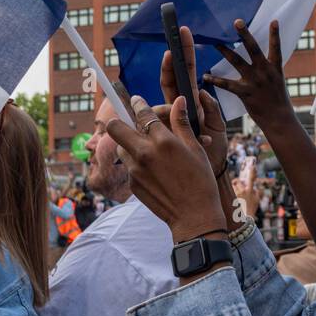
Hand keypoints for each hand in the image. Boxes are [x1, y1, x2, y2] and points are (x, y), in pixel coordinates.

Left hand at [106, 94, 224, 242]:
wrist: (194, 216)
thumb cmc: (200, 181)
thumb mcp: (195, 149)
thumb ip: (182, 124)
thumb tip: (179, 101)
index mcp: (163, 141)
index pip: (142, 114)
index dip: (138, 103)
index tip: (135, 99)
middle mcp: (144, 153)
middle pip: (115, 127)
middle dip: (119, 121)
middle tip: (129, 122)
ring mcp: (135, 170)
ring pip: (120, 148)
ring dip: (129, 144)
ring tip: (146, 150)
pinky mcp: (133, 184)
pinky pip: (129, 166)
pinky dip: (137, 163)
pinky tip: (154, 170)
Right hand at [158, 27, 227, 172]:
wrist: (212, 173)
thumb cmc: (215, 149)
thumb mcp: (218, 126)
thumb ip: (211, 108)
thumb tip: (200, 91)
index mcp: (192, 102)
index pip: (183, 74)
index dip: (182, 55)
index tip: (183, 34)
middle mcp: (179, 109)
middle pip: (168, 81)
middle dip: (170, 64)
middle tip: (171, 49)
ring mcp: (171, 122)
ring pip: (158, 108)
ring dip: (169, 112)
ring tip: (190, 122)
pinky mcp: (166, 137)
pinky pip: (160, 130)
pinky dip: (173, 132)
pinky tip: (198, 139)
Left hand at [203, 19, 293, 133]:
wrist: (280, 119)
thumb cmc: (278, 101)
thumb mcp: (278, 82)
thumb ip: (270, 69)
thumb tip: (265, 59)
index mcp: (275, 68)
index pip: (276, 48)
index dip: (275, 34)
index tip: (273, 20)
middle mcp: (265, 71)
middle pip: (254, 49)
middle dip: (245, 34)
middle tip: (237, 21)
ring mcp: (255, 81)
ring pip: (238, 62)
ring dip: (225, 51)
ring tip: (216, 42)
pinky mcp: (246, 93)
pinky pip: (227, 84)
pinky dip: (215, 80)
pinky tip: (205, 76)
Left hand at [231, 161, 259, 217]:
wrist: (245, 216)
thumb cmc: (252, 208)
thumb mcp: (257, 199)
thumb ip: (256, 191)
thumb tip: (254, 187)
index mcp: (249, 190)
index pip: (251, 178)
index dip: (252, 172)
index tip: (253, 166)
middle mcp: (242, 191)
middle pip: (236, 181)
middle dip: (237, 181)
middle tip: (238, 182)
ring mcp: (236, 194)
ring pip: (233, 186)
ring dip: (234, 187)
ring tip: (238, 193)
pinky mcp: (232, 198)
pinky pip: (231, 192)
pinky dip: (233, 193)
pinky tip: (236, 198)